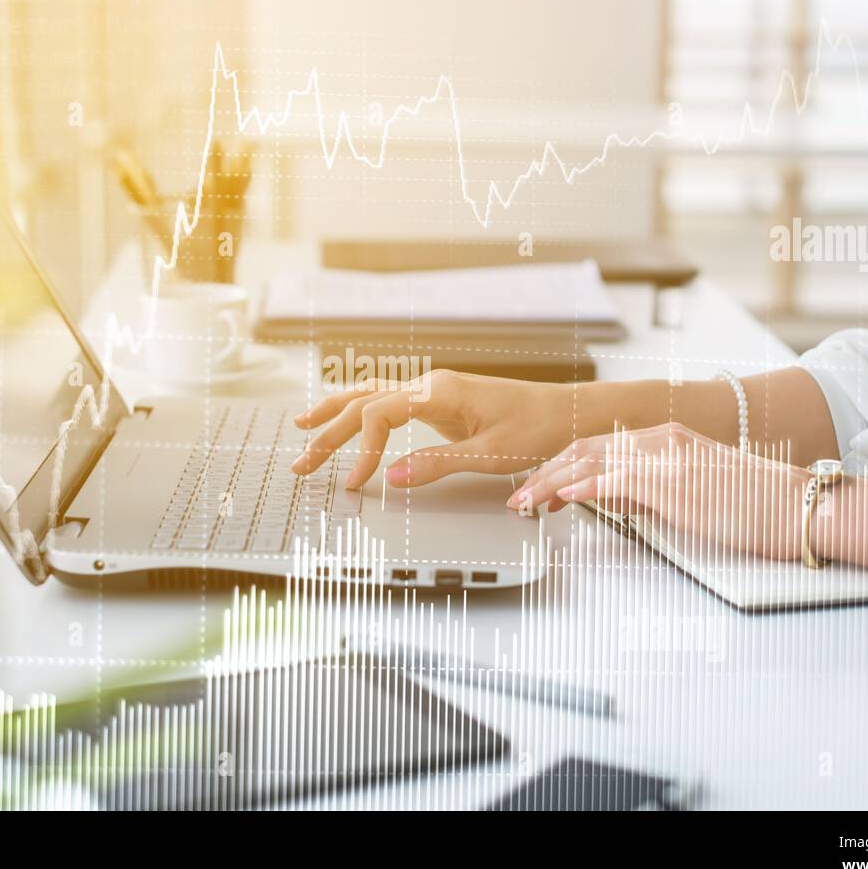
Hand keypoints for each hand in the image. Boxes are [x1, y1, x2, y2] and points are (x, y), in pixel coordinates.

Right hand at [291, 370, 586, 488]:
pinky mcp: (438, 402)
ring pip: (370, 396)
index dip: (361, 451)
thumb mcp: (489, 454)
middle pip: (363, 403)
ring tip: (302, 426)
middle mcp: (429, 385)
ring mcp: (432, 391)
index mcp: (437, 391)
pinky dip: (360, 410)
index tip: (355, 484)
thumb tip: (391, 478)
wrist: (567, 412)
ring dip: (335, 414)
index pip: (378, 415)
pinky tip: (345, 416)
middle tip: (300, 464)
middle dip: (328, 433)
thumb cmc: (537, 428)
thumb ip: (436, 464)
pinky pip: (387, 400)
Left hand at [511, 423, 811, 560]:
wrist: (797, 507)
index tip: (538, 487)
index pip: (598, 449)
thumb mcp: (690, 493)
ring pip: (591, 465)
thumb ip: (650, 491)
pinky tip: (562, 498)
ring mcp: (665, 458)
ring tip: (525, 501)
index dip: (561, 467)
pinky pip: (616, 481)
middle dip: (545, 474)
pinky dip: (583, 488)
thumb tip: (616, 501)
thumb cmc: (754, 506)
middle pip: (585, 452)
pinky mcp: (673, 481)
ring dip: (551, 484)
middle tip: (518, 497)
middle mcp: (660, 441)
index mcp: (664, 440)